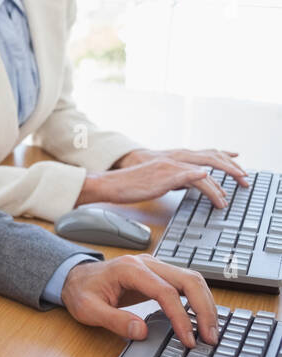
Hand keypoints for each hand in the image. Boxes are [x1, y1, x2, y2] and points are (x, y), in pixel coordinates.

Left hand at [59, 254, 218, 348]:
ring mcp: (154, 266)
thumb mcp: (88, 310)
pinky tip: (202, 318)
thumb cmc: (80, 292)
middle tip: (211, 337)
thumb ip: (113, 320)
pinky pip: (186, 284)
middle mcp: (146, 263)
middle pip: (188, 279)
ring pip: (192, 279)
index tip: (188, 339)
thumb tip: (141, 331)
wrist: (73, 277)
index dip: (180, 317)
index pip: (166, 291)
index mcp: (129, 269)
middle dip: (204, 309)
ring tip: (211, 331)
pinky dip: (199, 300)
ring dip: (206, 304)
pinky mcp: (158, 274)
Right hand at [115, 148, 249, 206]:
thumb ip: (174, 179)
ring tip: (225, 201)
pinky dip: (204, 182)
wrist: (112, 184)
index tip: (237, 167)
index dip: (223, 158)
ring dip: (218, 188)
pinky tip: (212, 188)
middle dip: (230, 169)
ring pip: (202, 173)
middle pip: (209, 160)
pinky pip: (190, 178)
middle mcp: (173, 159)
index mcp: (172, 160)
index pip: (204, 156)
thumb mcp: (157, 180)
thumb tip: (188, 183)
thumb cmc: (130, 185)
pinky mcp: (165, 176)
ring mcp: (170, 167)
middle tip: (244, 180)